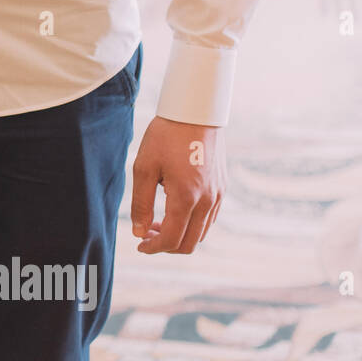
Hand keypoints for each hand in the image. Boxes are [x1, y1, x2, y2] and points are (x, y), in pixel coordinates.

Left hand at [130, 117, 225, 254]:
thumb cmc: (165, 137)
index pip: (171, 239)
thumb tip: (139, 232)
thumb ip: (140, 204)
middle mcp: (207, 201)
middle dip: (165, 245)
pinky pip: (209, 219)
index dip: (153, 247)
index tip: (139, 244)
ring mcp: (218, 195)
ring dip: (179, 235)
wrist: (195, 112)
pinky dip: (192, 224)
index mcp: (186, 197)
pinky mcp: (222, 188)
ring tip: (156, 223)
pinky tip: (174, 212)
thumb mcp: (144, 168)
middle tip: (145, 234)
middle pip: (189, 243)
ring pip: (201, 233)